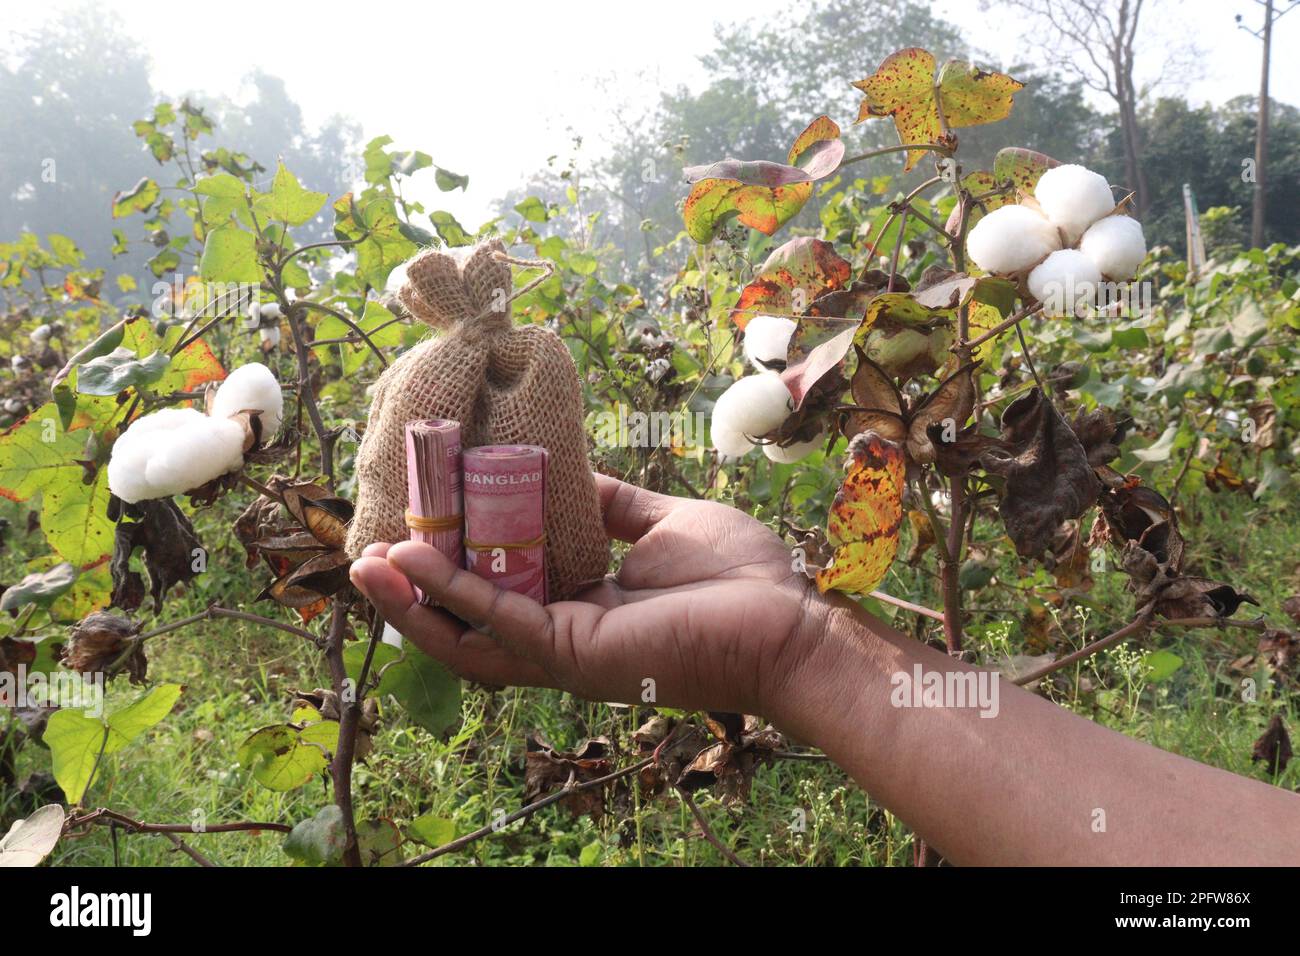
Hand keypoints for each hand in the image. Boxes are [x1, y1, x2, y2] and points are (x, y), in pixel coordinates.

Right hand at [348, 474, 836, 719]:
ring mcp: (565, 651)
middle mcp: (564, 634)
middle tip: (369, 552)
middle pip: (470, 620)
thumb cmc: (738, 576)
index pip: (503, 590)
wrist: (789, 618)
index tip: (420, 522)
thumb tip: (569, 473)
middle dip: (417, 591)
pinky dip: (451, 592)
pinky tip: (412, 562)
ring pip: (468, 634)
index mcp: (583, 606)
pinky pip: (498, 619)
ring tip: (363, 565)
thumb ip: (611, 505)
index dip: (457, 563)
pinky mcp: (574, 652)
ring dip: (413, 602)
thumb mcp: (660, 522)